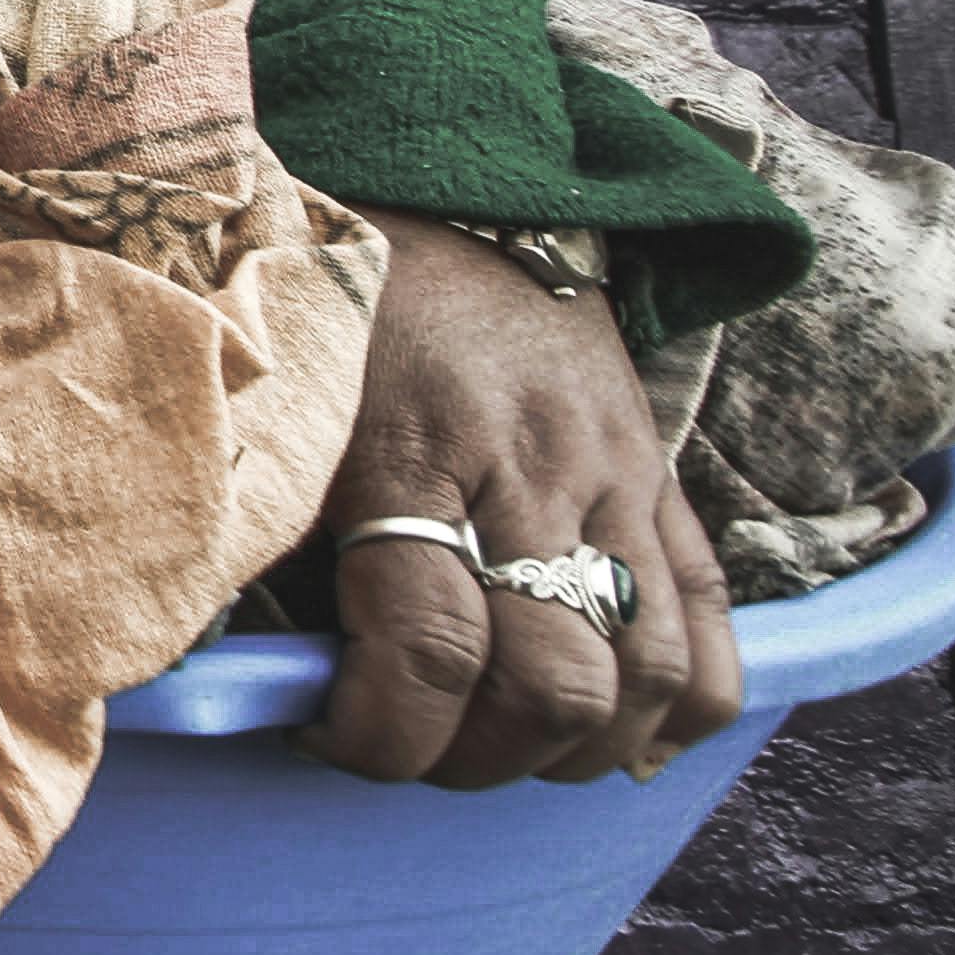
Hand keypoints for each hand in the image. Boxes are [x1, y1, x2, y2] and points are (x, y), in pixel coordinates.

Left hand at [312, 214, 744, 788]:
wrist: (456, 196)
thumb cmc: (336, 318)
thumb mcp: (281, 410)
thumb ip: (266, 530)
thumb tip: (242, 673)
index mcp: (407, 454)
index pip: (428, 650)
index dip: (379, 736)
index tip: (321, 738)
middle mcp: (527, 474)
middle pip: (550, 685)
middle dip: (476, 758)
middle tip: (413, 747)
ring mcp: (612, 479)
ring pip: (644, 674)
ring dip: (573, 751)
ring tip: (500, 745)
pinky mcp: (661, 480)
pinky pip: (712, 622)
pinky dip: (678, 709)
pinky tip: (615, 738)